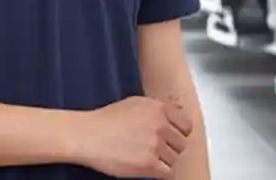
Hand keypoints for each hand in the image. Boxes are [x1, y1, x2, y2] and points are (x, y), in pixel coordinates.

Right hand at [75, 95, 192, 177]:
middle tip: (159, 150)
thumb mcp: (135, 103)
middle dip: (172, 147)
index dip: (181, 133)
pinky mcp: (148, 164)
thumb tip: (174, 114)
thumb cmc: (106, 120)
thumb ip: (157, 109)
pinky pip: (167, 172)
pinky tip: (150, 168)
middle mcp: (160, 125)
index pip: (186, 125)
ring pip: (175, 158)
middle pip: (181, 143)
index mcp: (159, 109)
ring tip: (150, 158)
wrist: (89, 135)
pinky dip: (160, 172)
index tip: (175, 138)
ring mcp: (155, 145)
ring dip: (165, 160)